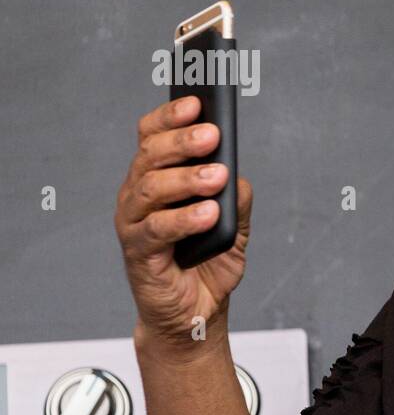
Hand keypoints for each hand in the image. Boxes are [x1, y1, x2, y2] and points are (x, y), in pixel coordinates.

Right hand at [114, 96, 252, 349]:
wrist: (194, 312)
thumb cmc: (207, 262)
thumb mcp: (234, 226)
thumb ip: (236, 200)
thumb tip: (235, 176)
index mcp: (157, 179)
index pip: (152, 137)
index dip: (170, 117)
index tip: (197, 102)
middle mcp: (138, 195)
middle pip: (150, 156)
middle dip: (181, 141)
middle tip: (212, 135)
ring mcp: (135, 223)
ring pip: (150, 188)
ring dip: (185, 179)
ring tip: (215, 176)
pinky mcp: (138, 253)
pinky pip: (156, 229)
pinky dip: (183, 219)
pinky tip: (208, 214)